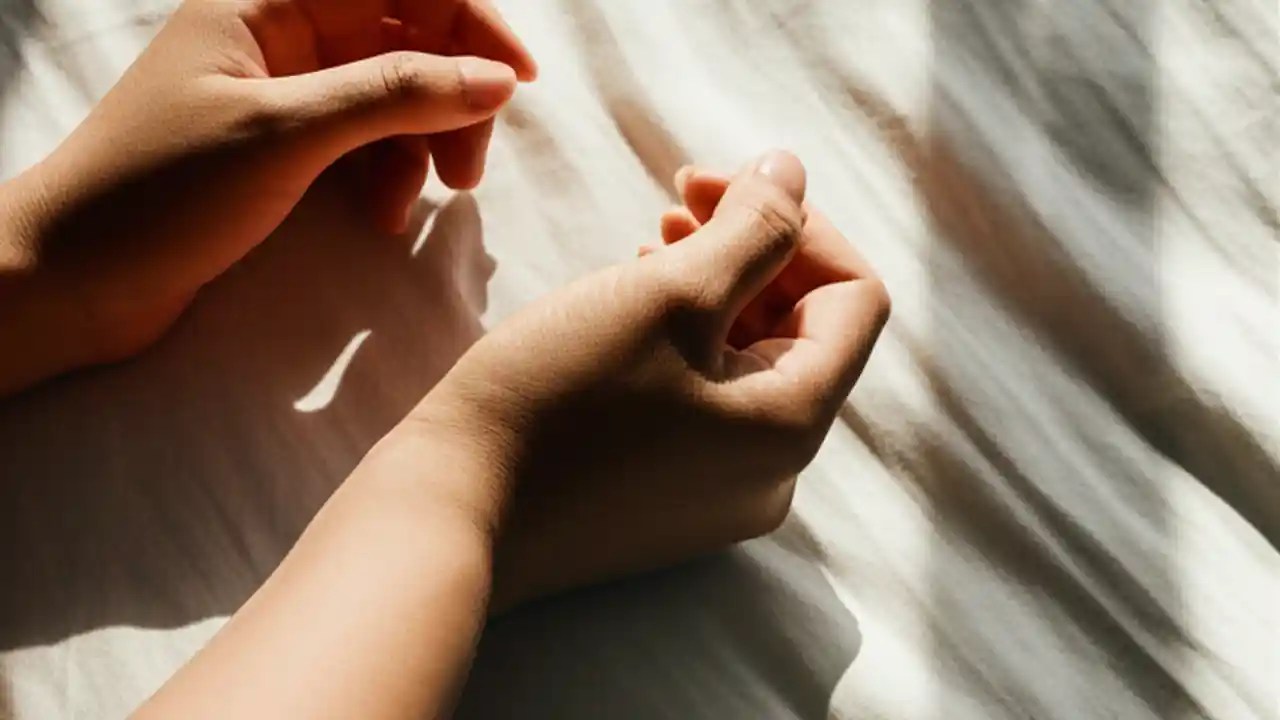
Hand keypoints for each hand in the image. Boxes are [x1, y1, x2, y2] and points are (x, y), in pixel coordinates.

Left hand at [0, 0, 534, 384]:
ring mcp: (282, 98)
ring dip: (421, 148)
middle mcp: (280, 39)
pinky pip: (363, 146)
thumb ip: (396, 95)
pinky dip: (385, 177)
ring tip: (417, 206)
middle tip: (466, 171)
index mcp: (268, 4)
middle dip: (449, 100)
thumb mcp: (287, 134)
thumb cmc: (160, 192)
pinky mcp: (282, 155)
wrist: (72, 281)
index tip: (517, 80)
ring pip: (390, 100)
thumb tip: (496, 79)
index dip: (467, 23)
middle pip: (403, 43)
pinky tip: (381, 218)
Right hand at [387, 151, 890, 608]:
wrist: (451, 514)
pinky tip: (625, 312)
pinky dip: (680, 343)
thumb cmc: (558, 398)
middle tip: (674, 203)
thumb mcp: (669, 292)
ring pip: (746, 363)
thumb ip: (754, 227)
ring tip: (646, 252)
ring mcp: (718, 495)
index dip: (800, 226)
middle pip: (802, 329)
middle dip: (749, 251)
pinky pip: (703, 404)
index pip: (854, 297)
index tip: (711, 187)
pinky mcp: (664, 500)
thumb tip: (793, 175)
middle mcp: (773, 473)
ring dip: (711, 290)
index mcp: (795, 425)